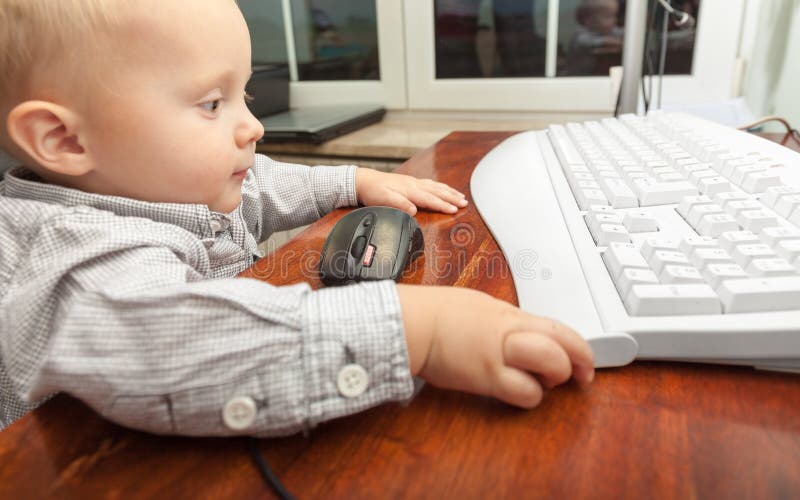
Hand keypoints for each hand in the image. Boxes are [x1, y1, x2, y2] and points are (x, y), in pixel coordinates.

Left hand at [355, 168, 467, 214]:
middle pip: (437, 191)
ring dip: (448, 191)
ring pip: (435, 186)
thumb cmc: (373, 192)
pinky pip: (430, 183)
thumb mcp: (384, 200)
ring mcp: (413, 182)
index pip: (430, 199)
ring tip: (460, 195)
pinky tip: (443, 188)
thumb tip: (414, 210)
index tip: (455, 209)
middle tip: (464, 203)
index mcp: (409, 190)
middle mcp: (414, 184)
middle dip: (452, 197)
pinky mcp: (410, 181)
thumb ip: (400, 205)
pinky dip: (440, 186)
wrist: (364, 181)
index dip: (443, 205)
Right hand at [397, 285, 594, 407]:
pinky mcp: (486, 378)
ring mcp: (499, 355)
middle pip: (561, 345)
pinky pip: (522, 391)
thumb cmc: (438, 314)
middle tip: (579, 376)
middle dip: (577, 362)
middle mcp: (510, 332)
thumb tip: (526, 333)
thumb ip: (508, 322)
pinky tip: (519, 392)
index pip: (558, 327)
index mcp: (510, 314)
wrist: (413, 324)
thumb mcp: (481, 307)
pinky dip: (529, 395)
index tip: (585, 359)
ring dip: (553, 379)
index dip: (579, 346)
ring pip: (548, 366)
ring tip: (543, 383)